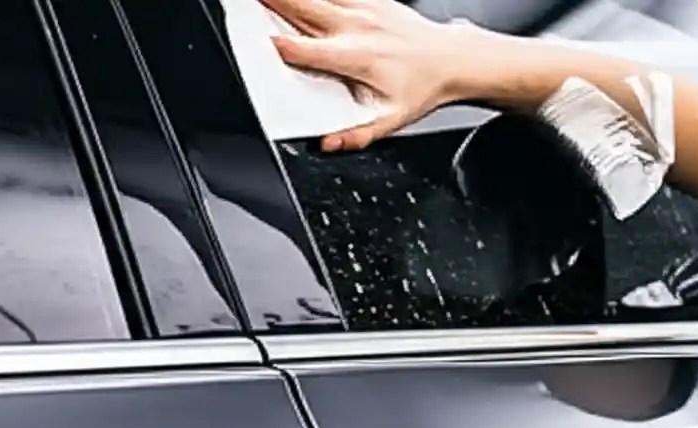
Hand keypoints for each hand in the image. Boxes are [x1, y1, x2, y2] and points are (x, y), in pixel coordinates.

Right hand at [260, 0, 494, 150]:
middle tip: (244, 5)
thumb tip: (328, 143)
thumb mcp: (391, 121)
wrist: (453, 59)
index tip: (257, 42)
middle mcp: (355, 27)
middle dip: (270, 2)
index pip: (304, 50)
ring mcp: (362, 7)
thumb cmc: (422, 88)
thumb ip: (356, 134)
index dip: (277, 46)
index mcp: (355, 59)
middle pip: (301, 7)